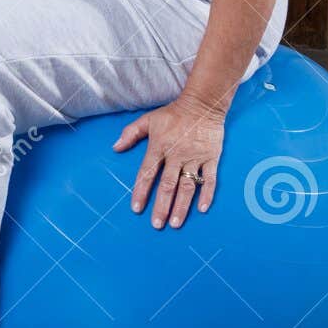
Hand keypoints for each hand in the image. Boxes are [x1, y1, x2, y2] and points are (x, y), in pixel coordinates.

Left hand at [113, 93, 225, 227]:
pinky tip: (202, 209)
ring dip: (182, 206)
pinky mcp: (211, 157)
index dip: (141, 191)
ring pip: (188, 186)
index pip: (147, 173)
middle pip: (168, 185)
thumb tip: (115, 148)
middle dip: (162, 206)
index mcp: (159, 146)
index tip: (137, 209)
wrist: (203, 103)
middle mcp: (177, 155)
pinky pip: (210, 179)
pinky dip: (207, 194)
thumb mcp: (149, 120)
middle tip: (157, 224)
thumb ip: (131, 134)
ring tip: (176, 223)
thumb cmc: (174, 113)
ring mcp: (195, 157)